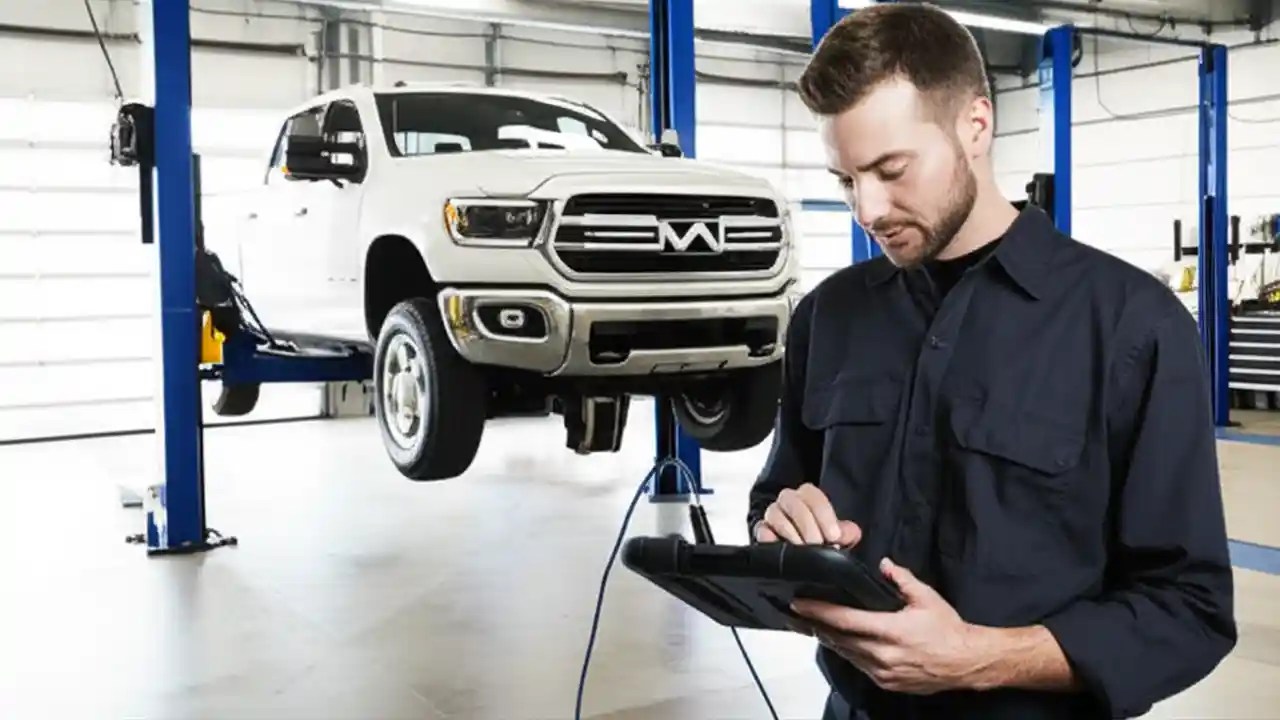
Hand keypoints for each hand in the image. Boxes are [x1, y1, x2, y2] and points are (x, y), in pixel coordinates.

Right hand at [754, 483, 860, 546]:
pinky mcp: (761, 532)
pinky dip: (770, 538)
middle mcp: (788, 502)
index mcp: (807, 497)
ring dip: (791, 533)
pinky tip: (781, 547)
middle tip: (818, 545)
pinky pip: (761, 530)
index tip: (833, 536)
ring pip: (775, 514)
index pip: (813, 495)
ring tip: (803, 550)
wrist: (803, 561)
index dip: (824, 514)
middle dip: (808, 525)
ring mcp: (772, 515)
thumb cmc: (821, 542)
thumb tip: (850, 532)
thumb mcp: (836, 538)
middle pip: (793, 502)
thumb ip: (845, 533)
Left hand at [790, 558, 996, 694]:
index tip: (800, 604)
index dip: (818, 612)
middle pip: (838, 639)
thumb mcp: (927, 598)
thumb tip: (884, 565)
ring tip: (812, 624)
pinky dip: (846, 652)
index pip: (844, 620)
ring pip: (846, 654)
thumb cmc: (949, 631)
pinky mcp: (886, 682)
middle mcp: (883, 655)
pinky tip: (839, 642)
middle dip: (816, 624)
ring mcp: (883, 672)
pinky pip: (858, 665)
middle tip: (797, 613)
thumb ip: (902, 579)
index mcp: (891, 631)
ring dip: (828, 639)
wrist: (967, 662)